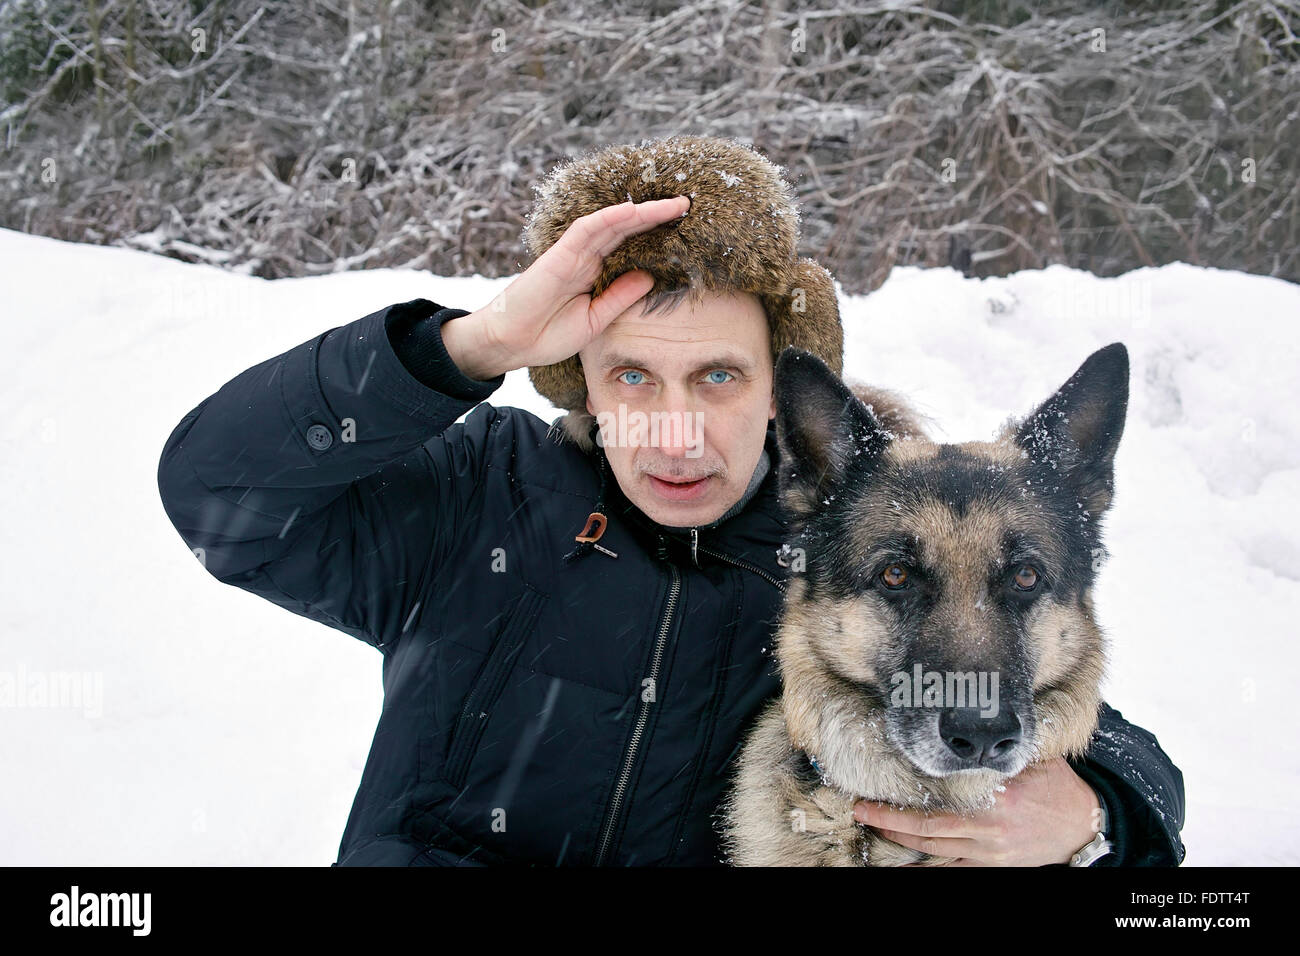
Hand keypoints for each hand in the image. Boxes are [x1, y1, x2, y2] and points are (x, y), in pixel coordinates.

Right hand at [440, 195, 690, 378]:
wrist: (511, 343)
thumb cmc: (548, 334)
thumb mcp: (596, 319)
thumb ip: (620, 297)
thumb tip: (650, 276)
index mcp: (596, 273)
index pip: (630, 246)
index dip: (656, 235)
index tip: (684, 228)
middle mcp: (587, 258)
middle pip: (626, 229)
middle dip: (656, 216)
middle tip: (687, 204)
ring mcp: (573, 254)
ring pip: (611, 223)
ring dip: (641, 211)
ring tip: (673, 204)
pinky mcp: (559, 255)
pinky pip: (586, 230)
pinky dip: (609, 217)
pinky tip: (633, 209)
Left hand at [852, 757, 1101, 865]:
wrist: (1085, 827)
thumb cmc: (1058, 787)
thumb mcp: (1034, 760)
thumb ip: (999, 750)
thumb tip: (966, 727)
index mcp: (997, 798)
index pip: (942, 795)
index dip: (908, 792)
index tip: (879, 783)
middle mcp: (989, 828)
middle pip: (928, 827)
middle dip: (890, 820)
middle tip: (860, 810)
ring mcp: (990, 852)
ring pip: (935, 849)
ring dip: (900, 840)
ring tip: (872, 827)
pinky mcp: (994, 866)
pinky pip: (953, 868)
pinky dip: (927, 865)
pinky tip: (904, 860)